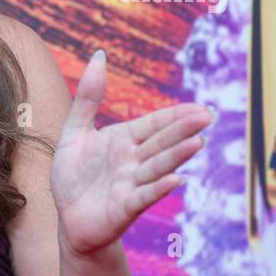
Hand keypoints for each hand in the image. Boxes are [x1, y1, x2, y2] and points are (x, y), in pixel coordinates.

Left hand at [50, 49, 214, 257]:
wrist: (68, 221)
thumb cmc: (74, 178)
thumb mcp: (75, 133)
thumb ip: (88, 98)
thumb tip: (99, 54)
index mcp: (124, 141)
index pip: (154, 124)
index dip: (175, 116)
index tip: (199, 107)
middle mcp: (133, 162)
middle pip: (161, 143)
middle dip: (182, 130)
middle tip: (207, 116)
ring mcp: (131, 185)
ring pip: (157, 168)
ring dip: (176, 156)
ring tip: (197, 143)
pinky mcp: (124, 208)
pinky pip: (143, 197)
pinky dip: (157, 189)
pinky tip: (175, 181)